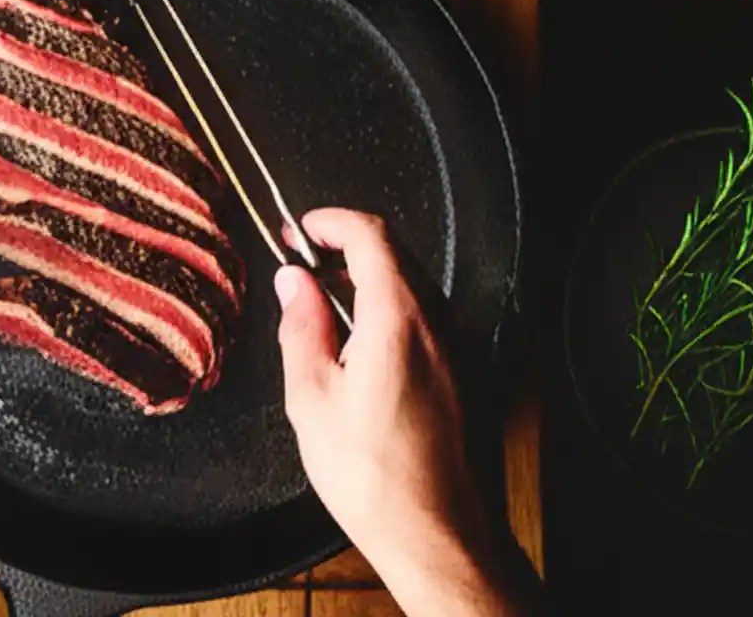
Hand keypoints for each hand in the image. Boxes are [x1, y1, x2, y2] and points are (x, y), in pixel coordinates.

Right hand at [277, 209, 525, 616]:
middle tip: (301, 266)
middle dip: (344, 250)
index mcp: (397, 319)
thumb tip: (292, 283)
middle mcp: (436, 324)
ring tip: (321, 310)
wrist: (433, 530)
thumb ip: (301, 326)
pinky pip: (422, 321)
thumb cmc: (373, 475)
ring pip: (409, 288)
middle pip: (394, 255)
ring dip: (365, 283)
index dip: (331, 222)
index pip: (371, 236)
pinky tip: (356, 347)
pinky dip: (386, 313)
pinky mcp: (460, 372)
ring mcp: (455, 348)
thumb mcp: (312, 396)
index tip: (301, 230)